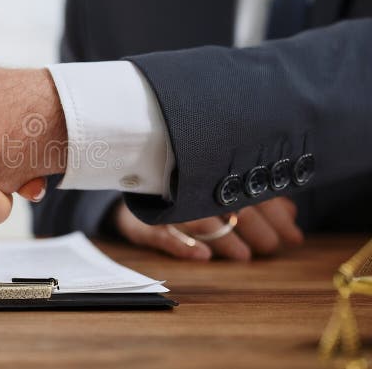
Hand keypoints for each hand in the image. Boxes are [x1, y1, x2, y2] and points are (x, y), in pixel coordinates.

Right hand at [113, 196, 302, 260]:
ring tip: (243, 256)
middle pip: (228, 205)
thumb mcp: (220, 188)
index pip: (251, 192)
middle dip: (255, 229)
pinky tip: (203, 256)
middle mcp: (190, 184)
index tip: (294, 236)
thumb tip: (291, 212)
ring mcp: (166, 203)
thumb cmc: (186, 187)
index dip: (276, 215)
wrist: (132, 181)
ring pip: (199, 220)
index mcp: (213, 171)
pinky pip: (161, 234)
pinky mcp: (143, 221)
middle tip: (270, 247)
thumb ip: (257, 199)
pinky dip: (183, 246)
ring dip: (224, 239)